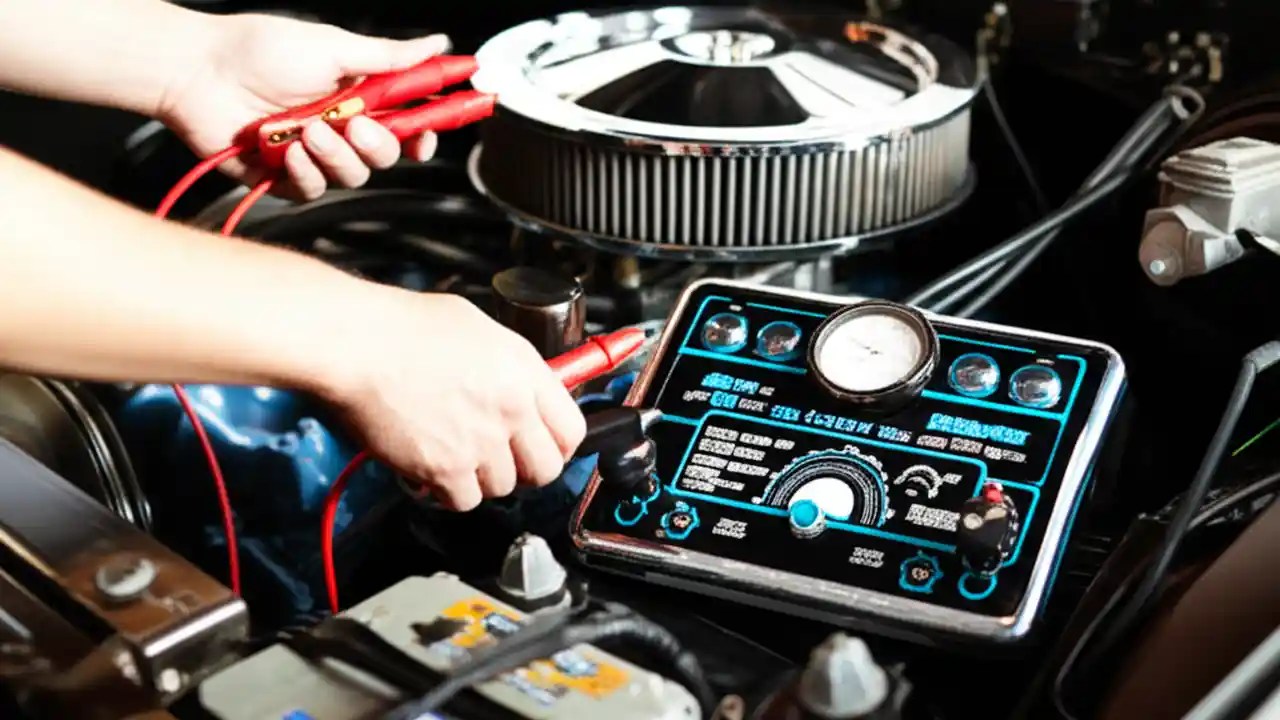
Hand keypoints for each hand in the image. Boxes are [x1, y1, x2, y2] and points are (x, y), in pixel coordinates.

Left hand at [158, 14, 449, 199]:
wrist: (197, 73)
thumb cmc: (257, 51)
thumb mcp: (332, 47)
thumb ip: (389, 56)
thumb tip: (437, 43)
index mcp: (358, 93)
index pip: (406, 120)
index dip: (423, 131)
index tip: (426, 134)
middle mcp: (341, 125)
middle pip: (387, 154)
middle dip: (377, 144)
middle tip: (356, 124)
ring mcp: (315, 153)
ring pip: (354, 175)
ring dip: (336, 155)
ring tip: (308, 131)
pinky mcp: (287, 176)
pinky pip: (315, 189)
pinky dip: (305, 171)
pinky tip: (287, 150)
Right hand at [324, 289, 586, 510]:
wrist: (357, 344)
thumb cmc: (402, 327)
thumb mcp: (477, 328)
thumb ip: (509, 365)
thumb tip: (521, 386)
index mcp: (524, 371)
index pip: (572, 429)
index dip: (558, 443)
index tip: (544, 446)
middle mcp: (511, 409)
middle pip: (545, 469)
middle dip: (526, 469)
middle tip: (502, 459)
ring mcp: (480, 443)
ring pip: (502, 487)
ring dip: (481, 478)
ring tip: (455, 454)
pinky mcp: (444, 468)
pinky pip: (463, 500)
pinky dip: (447, 492)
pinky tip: (432, 468)